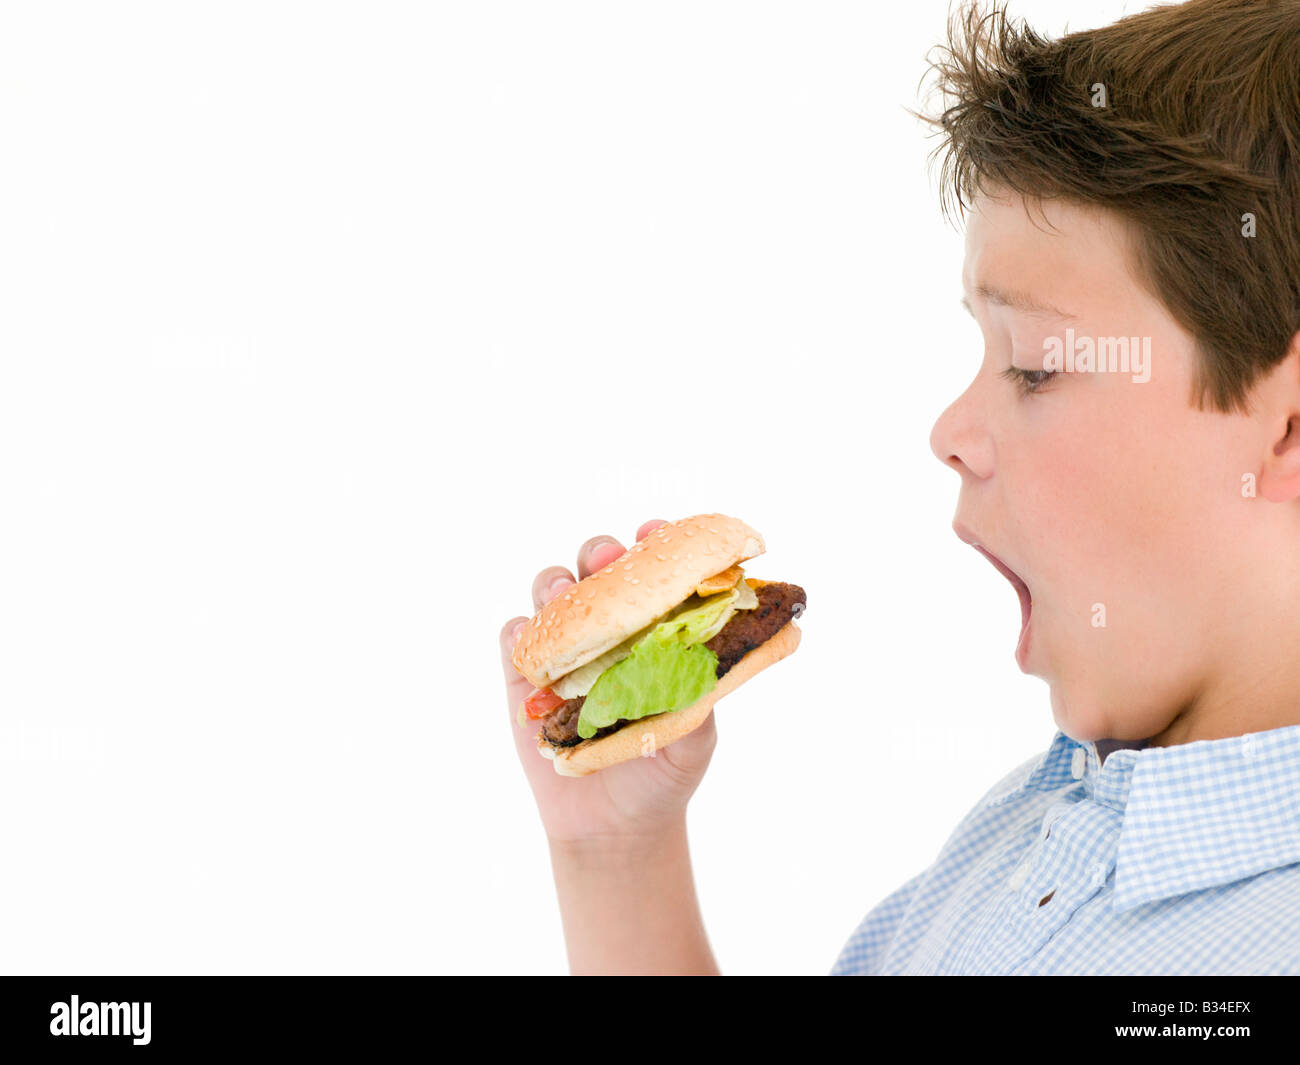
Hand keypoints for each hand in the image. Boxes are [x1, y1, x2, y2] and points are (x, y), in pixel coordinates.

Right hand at [499, 519, 718, 844]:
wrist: (614, 828)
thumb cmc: (664, 772)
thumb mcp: (695, 737)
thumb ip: (698, 695)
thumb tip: (708, 658)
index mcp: (652, 627)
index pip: (651, 568)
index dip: (653, 543)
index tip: (656, 534)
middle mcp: (607, 627)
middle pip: (594, 565)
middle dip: (599, 553)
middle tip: (609, 560)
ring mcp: (564, 650)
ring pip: (549, 591)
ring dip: (554, 584)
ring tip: (562, 597)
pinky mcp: (524, 679)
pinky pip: (513, 636)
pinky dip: (520, 631)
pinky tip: (533, 644)